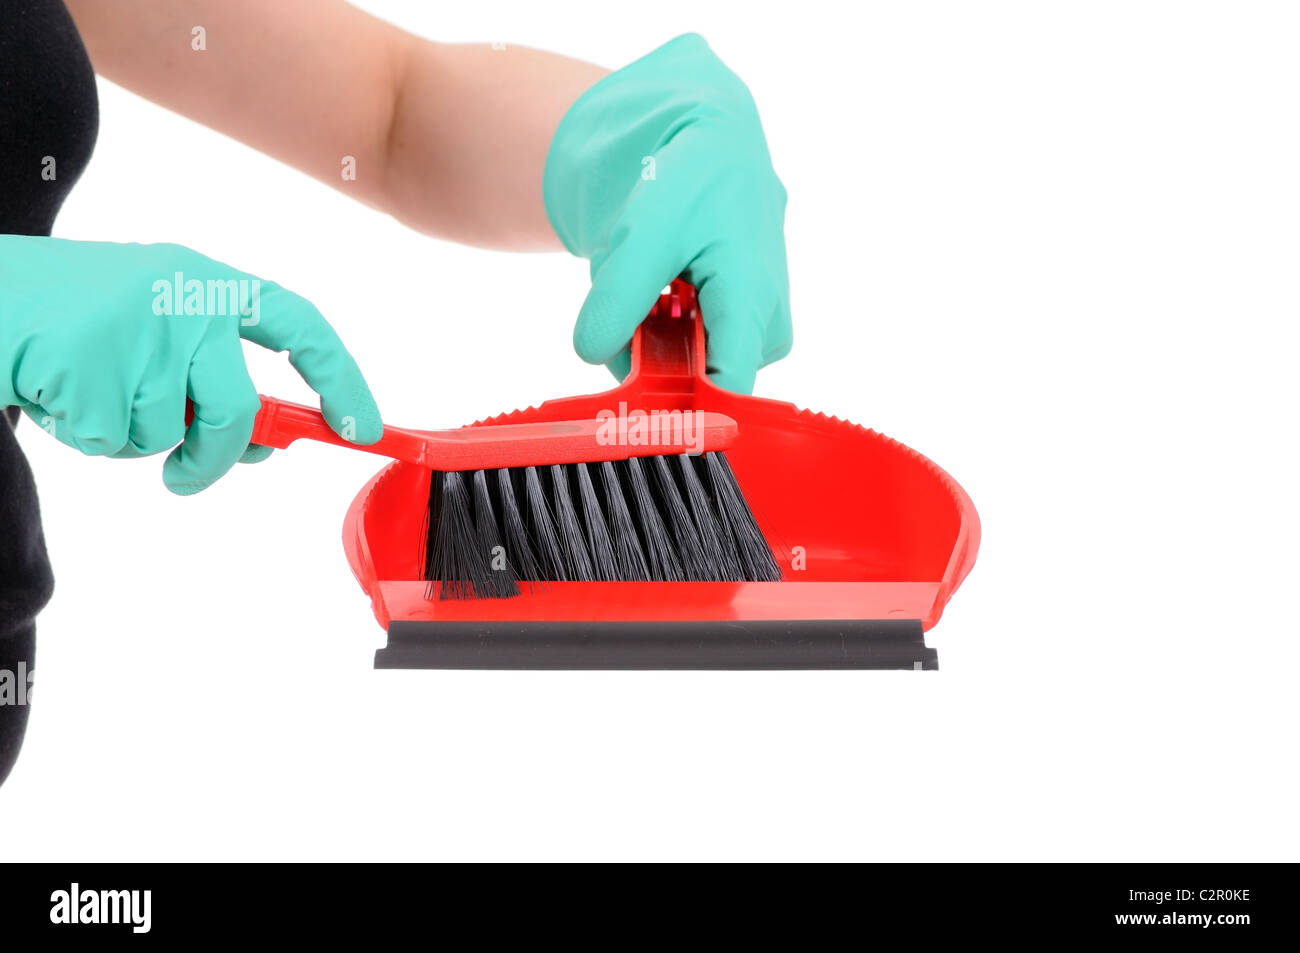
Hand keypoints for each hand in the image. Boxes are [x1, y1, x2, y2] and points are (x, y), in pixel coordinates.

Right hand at [0, 237, 380, 493]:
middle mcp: (181, 299)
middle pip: (237, 410)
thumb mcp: (155, 326)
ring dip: (130, 440)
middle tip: (184, 476)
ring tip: (86, 393)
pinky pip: (110, 441)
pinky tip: (56, 392)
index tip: (363, 426)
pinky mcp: (91, 365)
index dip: (340, 378)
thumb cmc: (69, 318)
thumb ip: (213, 371)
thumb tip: (269, 441)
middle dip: (216, 459)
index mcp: (202, 280)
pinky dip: (83, 435)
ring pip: (167, 434)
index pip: (299, 324)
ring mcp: (138, 330)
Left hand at [543, 33, 791, 393]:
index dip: (689, 417)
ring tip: (656, 286)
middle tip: (634, 311)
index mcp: (751, 295)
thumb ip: (617, 298)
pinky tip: (666, 293)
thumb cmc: (684, 183)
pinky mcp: (742, 330)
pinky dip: (664, 334)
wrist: (709, 148)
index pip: (731, 389)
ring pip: (694, 369)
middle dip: (655, 363)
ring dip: (657, 342)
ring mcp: (757, 328)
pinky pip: (693, 356)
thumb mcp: (641, 232)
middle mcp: (766, 322)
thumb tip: (590, 353)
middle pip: (703, 384)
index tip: (642, 423)